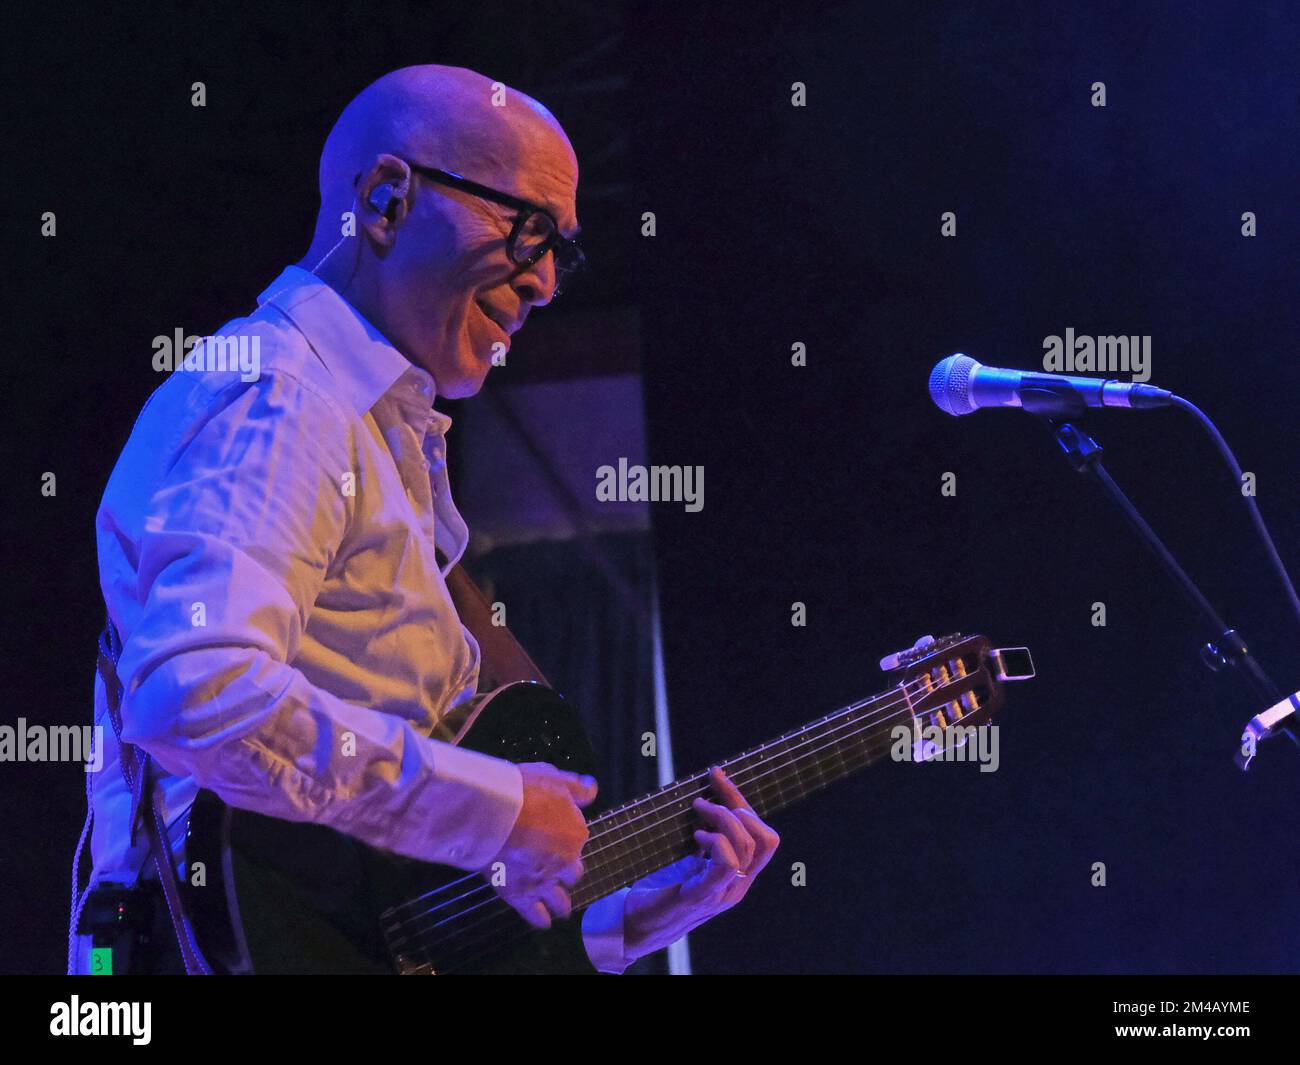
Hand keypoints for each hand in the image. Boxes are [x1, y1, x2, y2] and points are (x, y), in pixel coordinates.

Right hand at [487, 762, 596, 928]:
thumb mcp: (555, 778)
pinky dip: (541, 919)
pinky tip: (544, 921)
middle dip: (566, 873)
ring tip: (560, 908)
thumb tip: (592, 790)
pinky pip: (536, 916)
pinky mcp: (520, 895)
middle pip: (573, 874)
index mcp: (576, 834)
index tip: (557, 837)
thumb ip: (577, 788)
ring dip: (561, 904)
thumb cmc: (523, 791)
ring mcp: (543, 882)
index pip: (578, 840)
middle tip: (557, 871)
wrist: (492, 813)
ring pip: (560, 902)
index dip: (567, 839)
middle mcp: (565, 862)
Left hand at [622, 767, 778, 959]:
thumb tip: (706, 796)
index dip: (742, 800)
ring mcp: (724, 893)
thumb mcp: (691, 856)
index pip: (764, 835)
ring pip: (747, 848)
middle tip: (705, 797)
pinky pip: (725, 865)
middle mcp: (739, 884)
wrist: (638, 926)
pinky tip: (696, 836)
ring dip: (723, 819)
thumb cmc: (662, 886)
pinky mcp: (702, 897)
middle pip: (764, 838)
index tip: (717, 775)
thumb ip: (707, 836)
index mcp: (741, 873)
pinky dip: (715, 842)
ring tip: (698, 810)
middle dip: (736, 805)